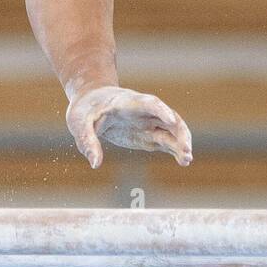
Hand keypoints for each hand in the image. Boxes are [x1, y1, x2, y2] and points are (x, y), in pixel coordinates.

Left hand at [66, 85, 192, 168]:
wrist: (90, 101)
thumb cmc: (85, 109)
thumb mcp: (79, 124)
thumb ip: (88, 142)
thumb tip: (95, 164)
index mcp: (127, 102)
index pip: (149, 103)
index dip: (162, 110)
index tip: (173, 120)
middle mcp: (143, 111)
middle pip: (168, 117)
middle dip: (179, 132)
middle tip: (187, 151)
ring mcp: (147, 123)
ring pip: (171, 130)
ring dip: (181, 143)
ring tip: (187, 160)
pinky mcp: (146, 135)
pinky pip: (165, 141)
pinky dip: (175, 150)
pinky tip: (183, 160)